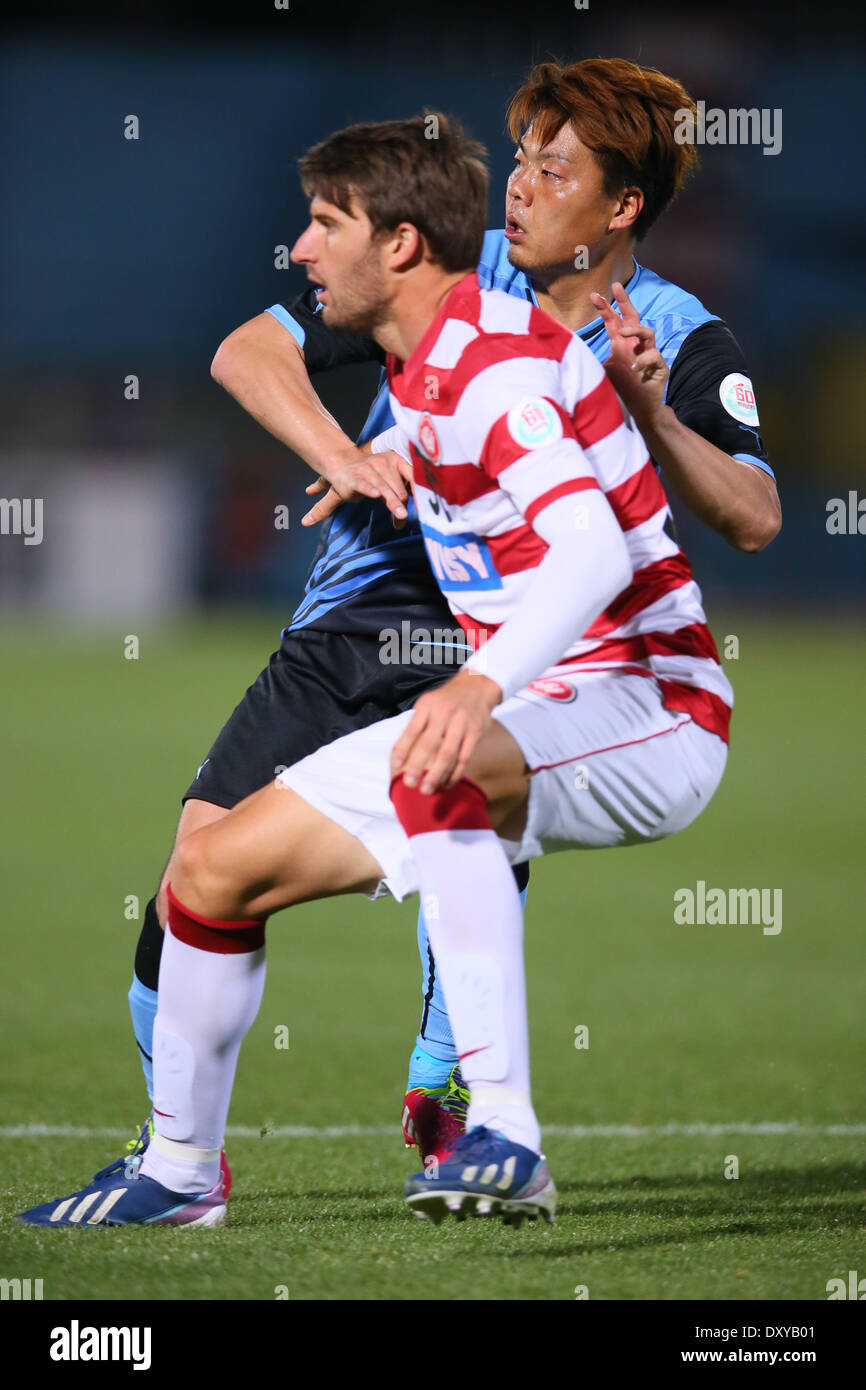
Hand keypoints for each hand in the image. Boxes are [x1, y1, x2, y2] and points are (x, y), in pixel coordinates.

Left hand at [301, 446, 414, 527]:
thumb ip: (322, 508)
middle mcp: (369, 468)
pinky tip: (421, 502)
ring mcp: (384, 462)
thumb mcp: (334, 493)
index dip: (369, 488)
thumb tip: (304, 522)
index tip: (377, 495)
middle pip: (386, 490)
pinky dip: (416, 489)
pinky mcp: (396, 459)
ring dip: (403, 504)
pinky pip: (411, 475)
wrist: (350, 456)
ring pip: (399, 487)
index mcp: (353, 477)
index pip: (362, 484)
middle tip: (400, 520)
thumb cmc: (343, 479)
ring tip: (402, 518)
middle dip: (395, 505)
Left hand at [391, 670, 501, 794]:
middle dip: (418, 766)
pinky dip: (455, 773)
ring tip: (427, 790)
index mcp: (428, 705)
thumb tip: (397, 751)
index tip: (396, 767)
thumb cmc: (446, 699)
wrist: (477, 685)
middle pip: (430, 744)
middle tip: (409, 784)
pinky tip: (446, 784)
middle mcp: (444, 712)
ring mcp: (462, 722)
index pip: (412, 730)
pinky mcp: (476, 732)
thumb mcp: (427, 704)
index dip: (403, 749)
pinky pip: (464, 757)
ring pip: (448, 753)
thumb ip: (415, 725)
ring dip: (436, 774)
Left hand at [589, 282, 668, 425]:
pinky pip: (654, 355)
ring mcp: (649, 354)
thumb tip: (574, 353)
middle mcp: (635, 346)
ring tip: (622, 334)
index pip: (613, 322)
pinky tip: (635, 370)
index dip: (605, 308)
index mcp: (621, 345)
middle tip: (616, 286)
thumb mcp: (603, 373)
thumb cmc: (622, 391)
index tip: (593, 295)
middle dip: (625, 301)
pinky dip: (643, 360)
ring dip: (635, 329)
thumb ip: (594, 361)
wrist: (640, 410)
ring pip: (648, 331)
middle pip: (633, 317)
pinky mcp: (660, 366)